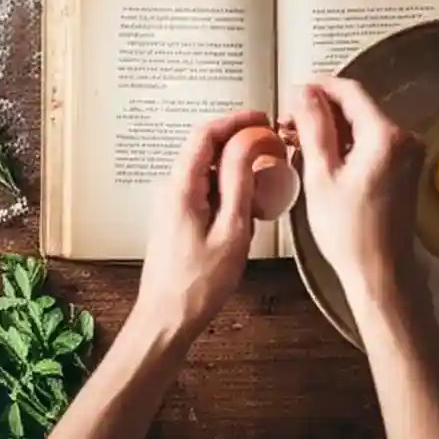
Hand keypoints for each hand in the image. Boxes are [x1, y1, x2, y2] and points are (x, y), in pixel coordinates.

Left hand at [134, 110, 268, 339]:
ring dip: (236, 168)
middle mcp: (171, 190)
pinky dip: (228, 189)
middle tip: (272, 147)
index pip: (205, 134)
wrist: (166, 319)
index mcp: (181, 188)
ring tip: (266, 180)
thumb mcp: (231, 232)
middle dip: (240, 142)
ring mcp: (172, 204)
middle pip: (205, 148)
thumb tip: (249, 144)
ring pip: (207, 170)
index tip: (263, 119)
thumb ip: (240, 184)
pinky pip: (204, 190)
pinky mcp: (177, 219)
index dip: (236, 120)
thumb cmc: (197, 285)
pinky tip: (248, 208)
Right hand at [288, 77, 424, 302]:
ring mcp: (408, 153)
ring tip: (300, 139)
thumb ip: (313, 127)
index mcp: (386, 136)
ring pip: (365, 123)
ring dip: (334, 126)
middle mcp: (404, 139)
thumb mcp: (321, 175)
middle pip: (359, 105)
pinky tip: (323, 155)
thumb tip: (304, 92)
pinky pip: (373, 141)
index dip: (319, 87)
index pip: (350, 91)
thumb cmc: (350, 233)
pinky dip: (349, 142)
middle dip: (323, 108)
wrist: (380, 271)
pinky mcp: (405, 167)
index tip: (295, 92)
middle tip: (290, 120)